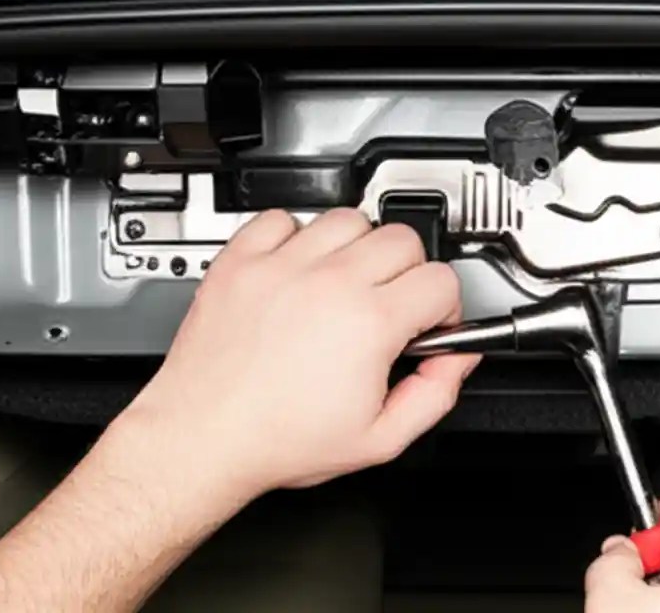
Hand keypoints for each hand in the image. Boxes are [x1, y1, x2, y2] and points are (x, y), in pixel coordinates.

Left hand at [115, 208, 479, 499]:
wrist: (201, 439)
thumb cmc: (277, 441)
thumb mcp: (379, 440)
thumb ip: (435, 395)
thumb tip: (458, 360)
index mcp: (368, 324)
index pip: (440, 280)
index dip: (445, 306)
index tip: (429, 321)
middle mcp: (326, 285)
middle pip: (402, 239)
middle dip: (409, 272)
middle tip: (392, 303)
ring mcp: (280, 268)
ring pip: (347, 219)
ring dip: (357, 248)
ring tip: (346, 283)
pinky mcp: (240, 262)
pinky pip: (281, 218)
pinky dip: (295, 236)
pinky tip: (299, 270)